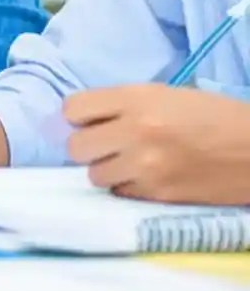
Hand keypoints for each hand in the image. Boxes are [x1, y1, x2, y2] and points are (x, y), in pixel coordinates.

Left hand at [65, 85, 249, 204]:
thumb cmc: (217, 117)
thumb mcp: (169, 95)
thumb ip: (125, 105)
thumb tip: (86, 120)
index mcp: (138, 99)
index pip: (73, 109)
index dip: (79, 116)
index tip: (90, 121)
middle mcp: (135, 131)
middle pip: (76, 146)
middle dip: (89, 146)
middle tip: (108, 145)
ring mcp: (145, 166)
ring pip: (94, 174)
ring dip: (108, 169)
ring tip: (131, 162)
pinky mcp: (157, 194)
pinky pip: (119, 192)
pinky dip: (128, 186)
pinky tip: (148, 177)